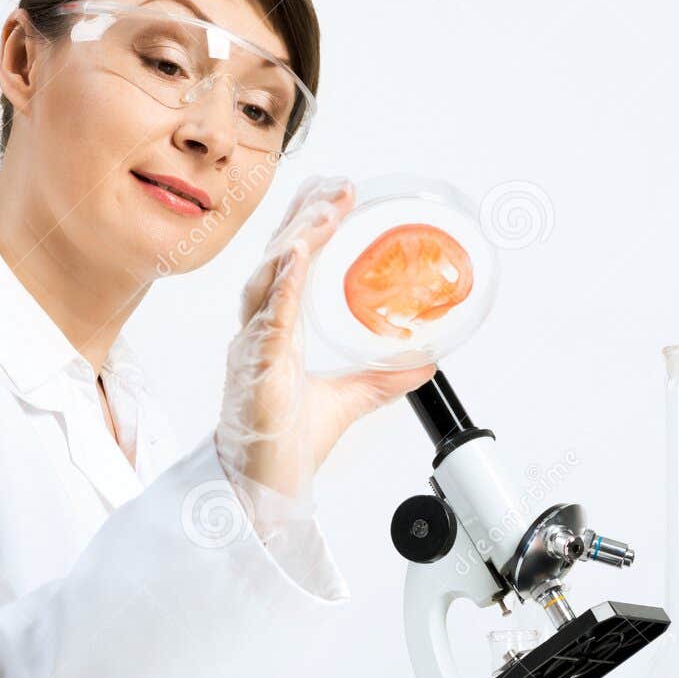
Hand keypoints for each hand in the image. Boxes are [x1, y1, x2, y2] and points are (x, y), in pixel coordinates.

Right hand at [215, 175, 436, 501]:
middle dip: (303, 216)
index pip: (285, 266)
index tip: (329, 195)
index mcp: (273, 335)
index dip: (304, 226)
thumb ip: (382, 379)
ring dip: (298, 239)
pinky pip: (267, 320)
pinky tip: (297, 256)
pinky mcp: (255, 372)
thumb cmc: (282, 447)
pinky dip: (282, 285)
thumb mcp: (346, 402)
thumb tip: (426, 361)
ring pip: (269, 278)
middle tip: (335, 185)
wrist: (258, 492)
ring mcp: (252, 350)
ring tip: (326, 209)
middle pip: (274, 258)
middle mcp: (257, 334)